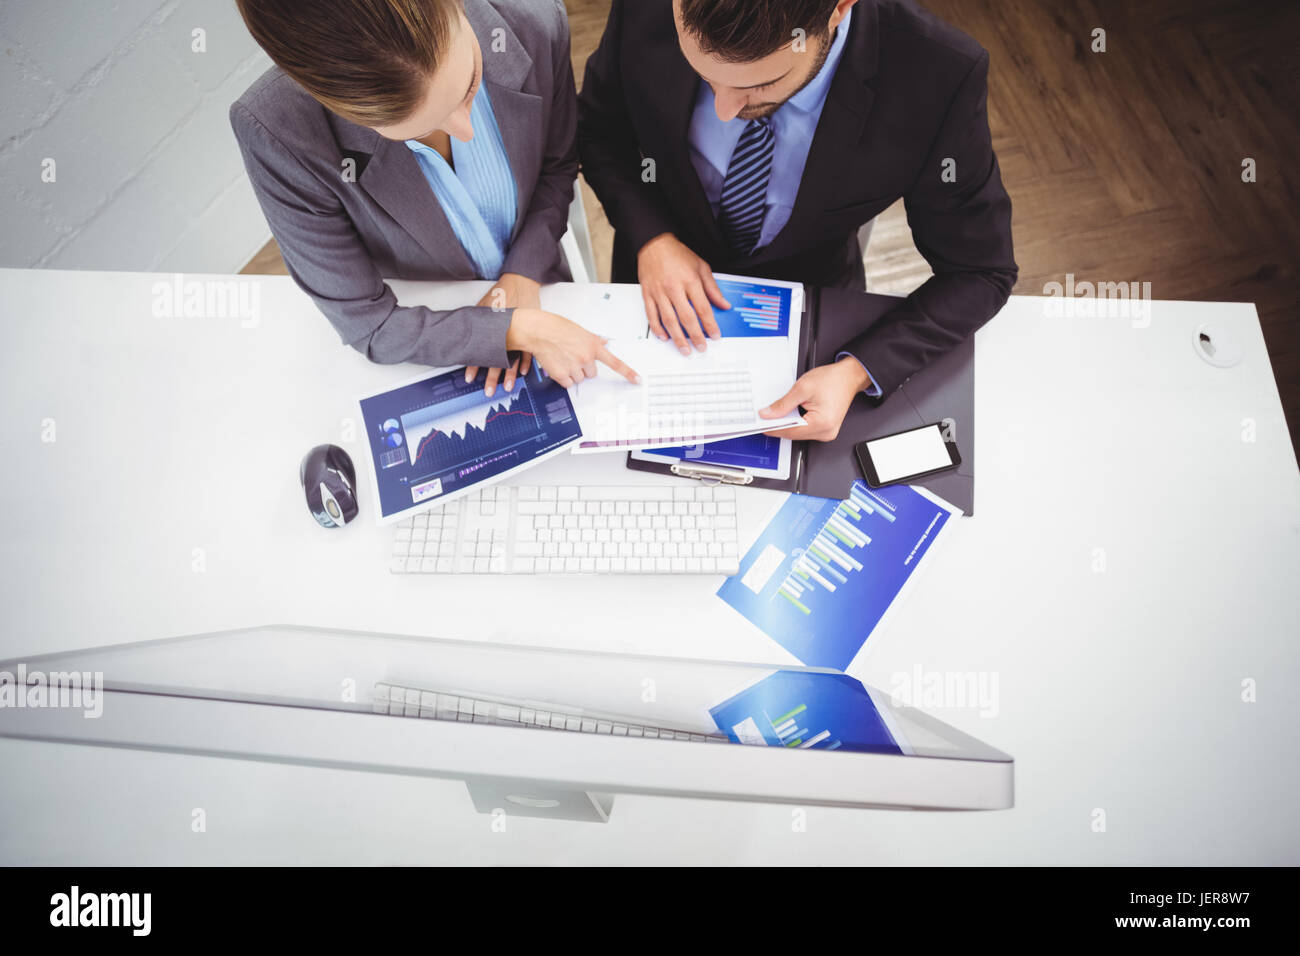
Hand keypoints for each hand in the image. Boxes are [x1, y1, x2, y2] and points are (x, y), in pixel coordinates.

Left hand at [470, 274, 541, 395]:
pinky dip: (526, 364)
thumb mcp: (483, 306)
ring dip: (510, 375)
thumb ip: (476, 321)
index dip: (473, 366)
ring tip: (507, 387)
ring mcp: (520, 334)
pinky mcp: (532, 332)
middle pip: (498, 361)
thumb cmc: (502, 293)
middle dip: (492, 378)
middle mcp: (506, 334)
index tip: (469, 377)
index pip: (481, 351)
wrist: (521, 282)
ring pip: (514, 360)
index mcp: (493, 329)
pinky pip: (530, 352)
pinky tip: (522, 372)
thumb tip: (462, 332)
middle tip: (488, 391)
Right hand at [506, 308, 640, 388]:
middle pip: (592, 373)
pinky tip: (558, 365)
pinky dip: (563, 377)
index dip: (627, 373)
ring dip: (573, 373)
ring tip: (563, 359)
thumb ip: (593, 339)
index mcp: (593, 345)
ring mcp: (574, 367)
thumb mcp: (580, 330)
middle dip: (584, 368)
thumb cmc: (556, 327)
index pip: (615, 362)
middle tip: (573, 357)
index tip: (637, 380)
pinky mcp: (562, 374)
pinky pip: (568, 383)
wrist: (538, 330)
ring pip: (580, 379)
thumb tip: (604, 342)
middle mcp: (586, 357)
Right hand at [636, 233, 730, 354]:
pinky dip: (658, 329)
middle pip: (686, 318)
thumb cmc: (678, 254)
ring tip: (685, 349)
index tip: (715, 335)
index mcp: (690, 281)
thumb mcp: (701, 267)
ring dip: (677, 338)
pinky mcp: (648, 295)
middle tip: (701, 347)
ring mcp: (659, 293)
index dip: (710, 325)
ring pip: (669, 320)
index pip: (703, 308)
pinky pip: (652, 316)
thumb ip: (713, 288)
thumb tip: (724, 304)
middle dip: (695, 336)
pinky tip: (665, 337)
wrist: (654, 244)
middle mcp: (674, 288)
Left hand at [759, 356, 872, 441]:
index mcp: (822, 423)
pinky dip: (797, 423)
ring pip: (799, 434)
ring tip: (781, 412)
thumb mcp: (802, 388)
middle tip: (766, 416)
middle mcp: (826, 432)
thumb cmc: (832, 380)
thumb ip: (783, 404)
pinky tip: (792, 415)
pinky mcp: (826, 429)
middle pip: (794, 434)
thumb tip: (768, 414)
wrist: (849, 376)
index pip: (790, 432)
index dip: (772, 428)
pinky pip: (806, 430)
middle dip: (779, 425)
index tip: (760, 424)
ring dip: (788, 424)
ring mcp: (827, 432)